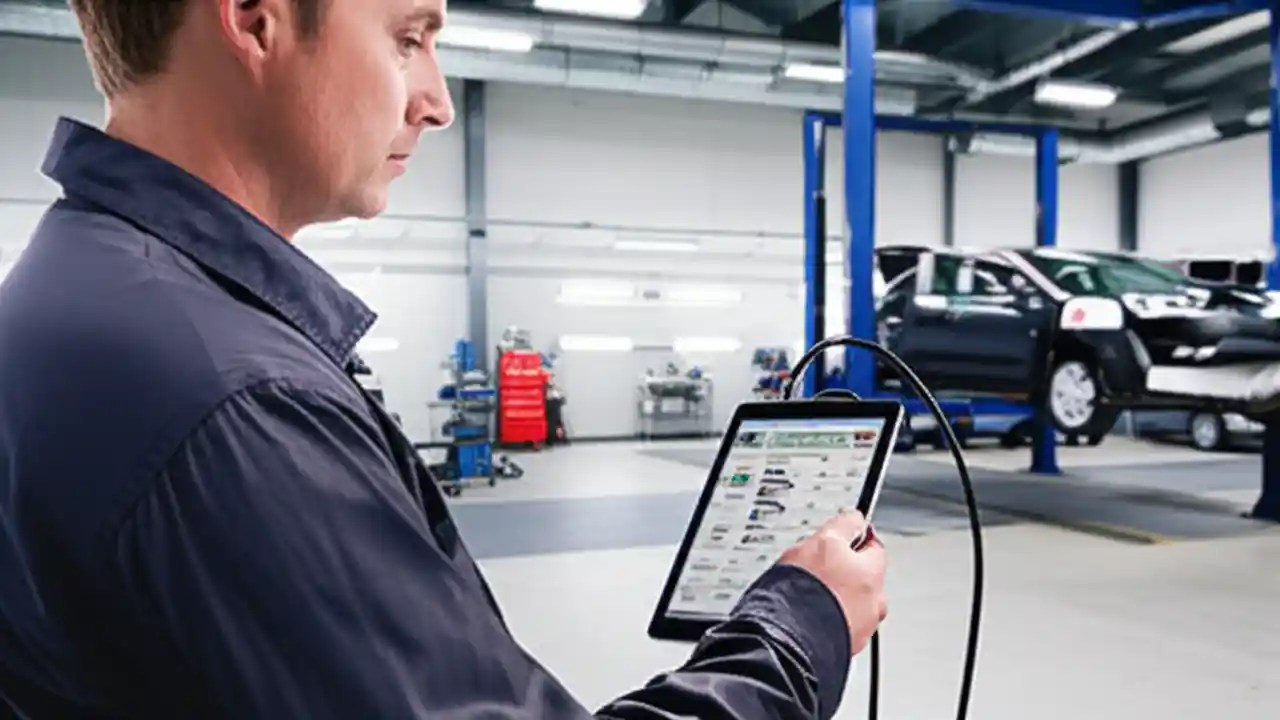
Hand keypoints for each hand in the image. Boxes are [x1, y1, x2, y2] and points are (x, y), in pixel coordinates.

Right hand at [777, 511, 886, 655]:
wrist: (789, 638)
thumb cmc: (807, 591)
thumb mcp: (823, 541)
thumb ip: (844, 526)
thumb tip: (856, 519)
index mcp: (873, 575)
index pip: (874, 546)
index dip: (854, 538)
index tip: (840, 537)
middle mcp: (873, 605)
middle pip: (862, 578)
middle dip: (843, 572)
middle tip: (817, 568)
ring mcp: (858, 629)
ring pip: (849, 605)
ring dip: (834, 599)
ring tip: (807, 595)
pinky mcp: (840, 646)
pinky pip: (835, 626)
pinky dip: (824, 620)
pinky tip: (805, 614)